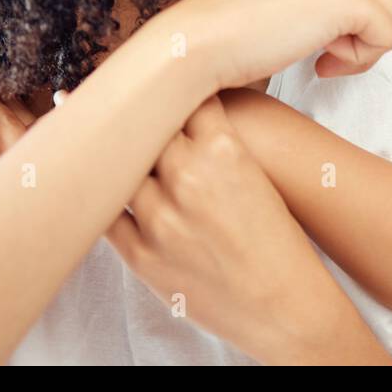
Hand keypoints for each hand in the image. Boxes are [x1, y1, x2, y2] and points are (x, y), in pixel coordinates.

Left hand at [106, 92, 387, 363]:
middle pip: (144, 125)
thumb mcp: (258, 174)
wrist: (287, 306)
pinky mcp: (142, 254)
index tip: (162, 84)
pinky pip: (108, 215)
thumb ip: (219, 140)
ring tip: (103, 138)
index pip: (183, 96)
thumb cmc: (281, 240)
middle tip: (124, 102)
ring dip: (117, 154)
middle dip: (139, 117)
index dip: (171, 89)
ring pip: (119, 166)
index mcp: (225, 148)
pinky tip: (105, 186)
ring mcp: (160, 218)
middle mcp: (188, 177)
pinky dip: (107, 199)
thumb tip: (187, 111)